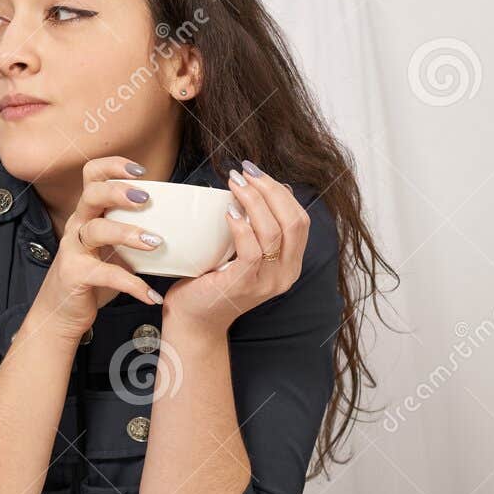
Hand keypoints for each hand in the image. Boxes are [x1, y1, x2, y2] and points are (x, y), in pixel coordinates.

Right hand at [28, 156, 165, 341]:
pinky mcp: (75, 275)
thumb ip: (133, 231)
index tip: (142, 171)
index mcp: (88, 214)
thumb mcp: (111, 248)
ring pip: (96, 230)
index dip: (113, 166)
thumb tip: (181, 222)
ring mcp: (73, 250)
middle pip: (91, 195)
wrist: (60, 312)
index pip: (91, 175)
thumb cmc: (93, 276)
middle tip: (146, 199)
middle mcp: (77, 226)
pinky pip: (106, 274)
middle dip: (118, 192)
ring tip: (155, 243)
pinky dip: (133, 285)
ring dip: (128, 233)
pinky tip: (151, 295)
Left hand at [162, 160, 309, 333]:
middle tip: (245, 172)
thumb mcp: (241, 254)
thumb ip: (255, 230)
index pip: (300, 220)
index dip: (282, 192)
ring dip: (254, 201)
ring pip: (273, 231)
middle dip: (270, 190)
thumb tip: (259, 189)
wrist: (194, 320)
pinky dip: (241, 226)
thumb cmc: (211, 281)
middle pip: (293, 222)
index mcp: (290, 264)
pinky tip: (228, 212)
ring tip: (234, 184)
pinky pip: (251, 250)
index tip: (257, 172)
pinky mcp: (243, 284)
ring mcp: (267, 281)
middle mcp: (285, 274)